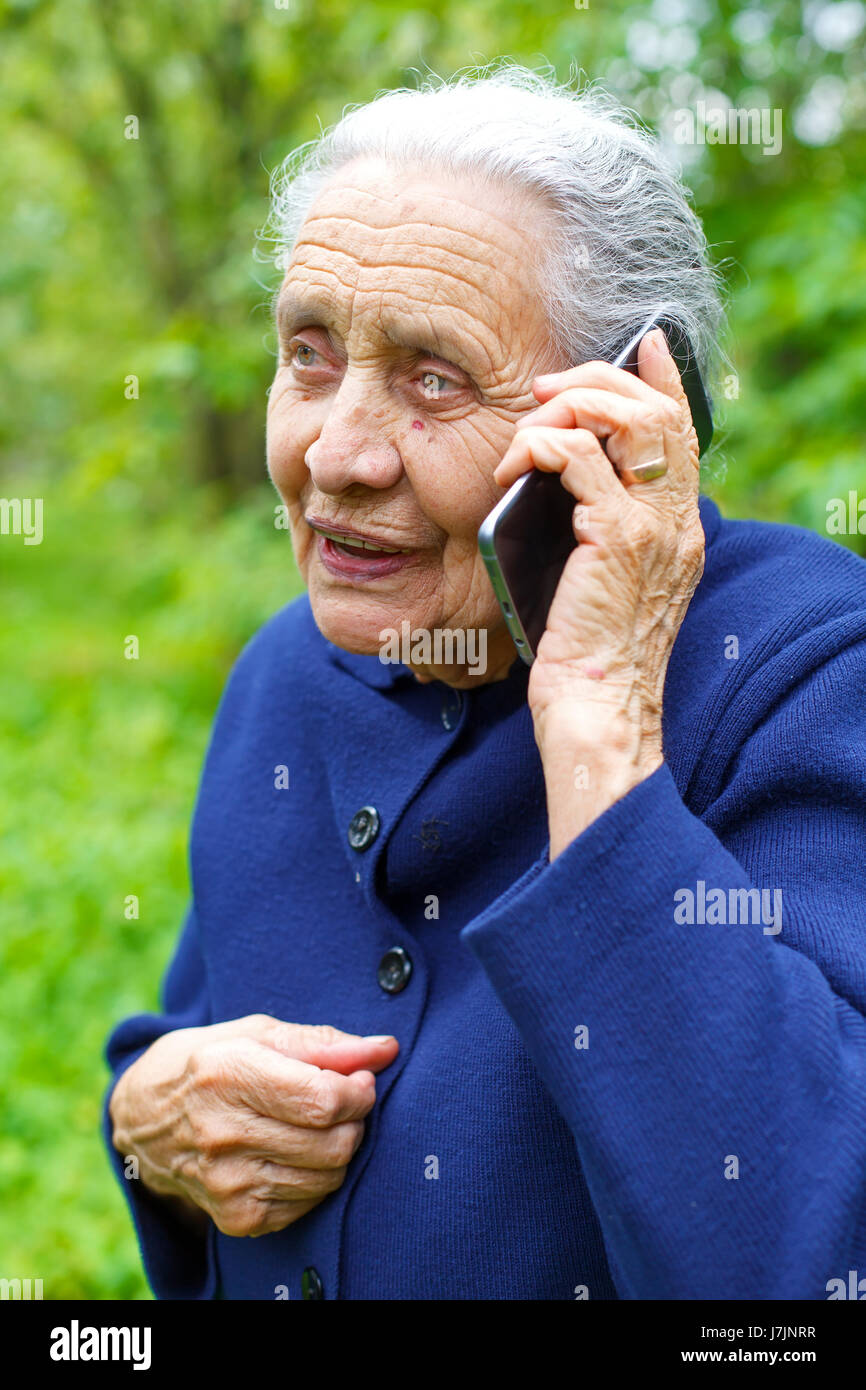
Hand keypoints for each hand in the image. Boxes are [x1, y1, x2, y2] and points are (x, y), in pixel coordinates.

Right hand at [109, 1015, 398, 1237]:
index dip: (358, 1090)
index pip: (323, 1100)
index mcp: (227, 1075)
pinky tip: (294, 1153)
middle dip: (355, 1118)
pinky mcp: (236, 1217)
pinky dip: (316, 1176)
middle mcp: (223, 1134)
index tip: (360, 1079)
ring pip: (328, 1176)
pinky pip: (308, 1202)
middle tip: (343, 1101)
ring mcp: (227, 1182)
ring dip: (339, 1148)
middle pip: (333, 1142)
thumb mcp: (256, 1033)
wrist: (142, 1119)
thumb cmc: (208, 1062)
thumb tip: (384, 1049)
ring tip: (317, 1125)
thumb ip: (323, 1043)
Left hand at [493, 330, 704, 852]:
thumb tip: (551, 482)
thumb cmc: (584, 659)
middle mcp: (677, 522)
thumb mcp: (598, 584)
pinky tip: (509, 470)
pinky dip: (538, 446)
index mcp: (677, 530)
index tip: (642, 344)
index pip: (684, 433)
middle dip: (599, 381)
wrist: (596, 710)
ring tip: (524, 434)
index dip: (664, 379)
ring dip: (566, 408)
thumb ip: (596, 532)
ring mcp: (653, 528)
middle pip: (658, 411)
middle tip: (547, 388)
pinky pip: (577, 457)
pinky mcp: (617, 539)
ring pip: (627, 419)